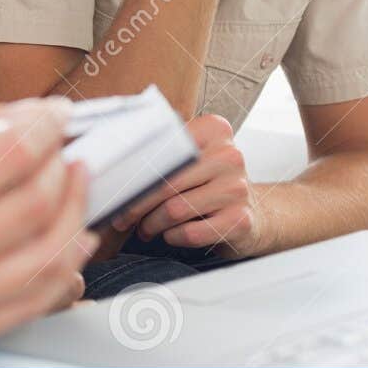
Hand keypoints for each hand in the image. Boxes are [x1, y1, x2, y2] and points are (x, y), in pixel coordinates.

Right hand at [0, 99, 96, 362]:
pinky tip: (68, 241)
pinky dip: (63, 268)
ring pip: (46, 260)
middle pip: (33, 207)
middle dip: (64, 167)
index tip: (57, 115)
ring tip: (76, 187)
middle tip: (68, 147)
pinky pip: (32, 303)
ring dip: (75, 215)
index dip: (44, 128)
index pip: (4, 158)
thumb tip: (20, 115)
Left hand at [110, 114, 263, 256]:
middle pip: (164, 183)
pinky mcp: (240, 220)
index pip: (162, 152)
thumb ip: (162, 150)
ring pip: (174, 210)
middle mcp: (229, 155)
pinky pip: (191, 233)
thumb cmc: (210, 184)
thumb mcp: (192, 157)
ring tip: (147, 228)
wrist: (254, 213)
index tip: (117, 191)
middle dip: (136, 206)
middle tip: (123, 219)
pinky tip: (172, 234)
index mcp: (213, 130)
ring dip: (152, 224)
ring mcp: (237, 188)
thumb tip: (113, 158)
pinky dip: (173, 237)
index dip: (134, 175)